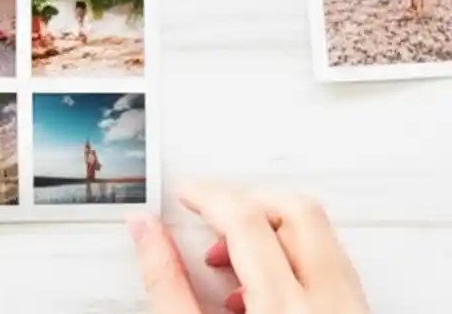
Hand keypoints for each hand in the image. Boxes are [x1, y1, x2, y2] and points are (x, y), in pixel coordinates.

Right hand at [129, 182, 368, 313]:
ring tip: (230, 261)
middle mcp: (330, 305)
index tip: (187, 194)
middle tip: (211, 215)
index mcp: (284, 309)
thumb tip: (145, 230)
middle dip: (248, 203)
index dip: (210, 196)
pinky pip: (332, 265)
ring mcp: (352, 310)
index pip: (249, 222)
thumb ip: (165, 283)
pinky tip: (260, 288)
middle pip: (299, 213)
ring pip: (321, 236)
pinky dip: (293, 260)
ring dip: (270, 232)